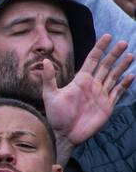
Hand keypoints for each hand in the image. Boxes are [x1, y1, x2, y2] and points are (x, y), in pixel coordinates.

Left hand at [42, 33, 134, 148]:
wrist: (64, 134)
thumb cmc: (55, 116)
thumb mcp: (50, 95)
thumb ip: (49, 78)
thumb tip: (45, 61)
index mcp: (81, 80)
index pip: (92, 60)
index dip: (99, 48)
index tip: (107, 36)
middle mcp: (92, 85)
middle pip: (106, 65)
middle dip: (114, 54)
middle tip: (123, 42)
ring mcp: (101, 95)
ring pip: (113, 76)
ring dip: (122, 66)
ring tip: (130, 55)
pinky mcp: (107, 105)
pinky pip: (117, 92)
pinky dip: (124, 84)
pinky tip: (131, 76)